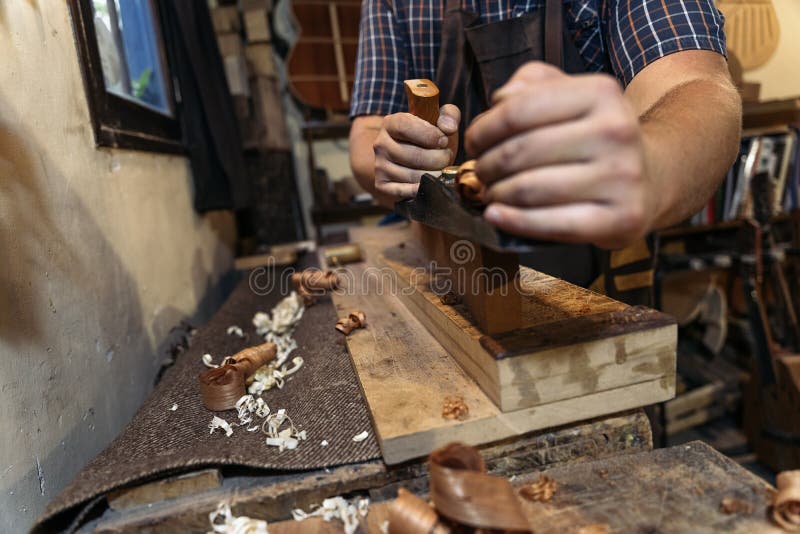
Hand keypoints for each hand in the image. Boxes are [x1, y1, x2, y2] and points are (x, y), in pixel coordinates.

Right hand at [372, 105, 459, 200]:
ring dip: (434, 174)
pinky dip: (422, 189)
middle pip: (413, 156)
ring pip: (413, 175)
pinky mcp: (382, 185)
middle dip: (438, 158)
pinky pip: (405, 191)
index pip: (405, 127)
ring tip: (440, 168)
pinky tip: (430, 182)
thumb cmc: (429, 138)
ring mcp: (380, 166)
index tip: (443, 140)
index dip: (429, 135)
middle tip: (446, 157)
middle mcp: (381, 144)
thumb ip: (448, 115)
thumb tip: (448, 127)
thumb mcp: (440, 122)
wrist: (415, 159)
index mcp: (391, 123)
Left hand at [464, 62, 658, 249]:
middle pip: (520, 152)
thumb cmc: (593, 137)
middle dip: (486, 165)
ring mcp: (623, 177)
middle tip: (480, 172)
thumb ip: (532, 84)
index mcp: (600, 93)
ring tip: (491, 193)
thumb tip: (500, 99)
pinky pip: (552, 225)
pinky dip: (514, 222)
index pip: (518, 111)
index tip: (474, 143)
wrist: (650, 179)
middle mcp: (617, 131)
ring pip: (530, 189)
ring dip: (496, 195)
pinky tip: (495, 216)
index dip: (483, 129)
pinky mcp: (621, 219)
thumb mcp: (570, 95)